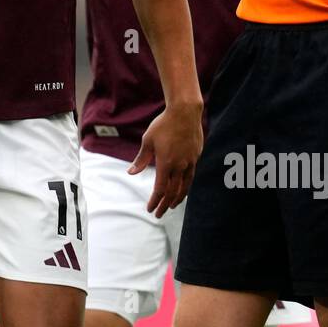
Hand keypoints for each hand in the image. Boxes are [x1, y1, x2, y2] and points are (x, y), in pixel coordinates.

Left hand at [131, 100, 203, 217]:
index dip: (155, 201)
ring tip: (172, 206)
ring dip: (177, 198)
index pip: (160, 189)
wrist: (185, 112)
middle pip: (172, 192)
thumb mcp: (148, 141)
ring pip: (184, 186)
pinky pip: (191, 176)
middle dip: (165, 205)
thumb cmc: (163, 125)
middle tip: (159, 214)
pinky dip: (186, 186)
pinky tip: (183, 188)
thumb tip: (131, 173)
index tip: (150, 209)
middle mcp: (179, 166)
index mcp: (165, 164)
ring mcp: (189, 162)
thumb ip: (141, 159)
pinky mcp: (196, 156)